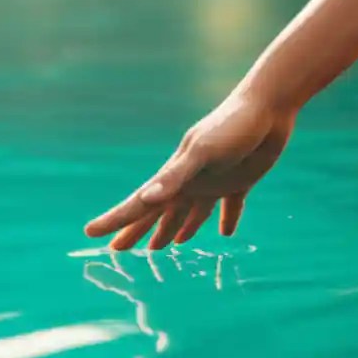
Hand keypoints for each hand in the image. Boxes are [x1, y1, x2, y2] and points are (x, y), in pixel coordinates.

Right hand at [84, 93, 293, 250]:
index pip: (139, 204)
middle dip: (138, 231)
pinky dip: (226, 220)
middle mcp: (190, 181)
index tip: (90, 232)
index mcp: (175, 176)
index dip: (115, 220)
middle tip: (118, 250)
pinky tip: (225, 233)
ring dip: (175, 229)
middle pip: (158, 213)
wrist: (267, 107)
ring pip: (189, 213)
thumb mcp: (201, 153)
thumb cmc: (231, 127)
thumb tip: (145, 198)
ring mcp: (214, 181)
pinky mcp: (240, 181)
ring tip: (164, 247)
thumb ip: (174, 177)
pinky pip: (230, 206)